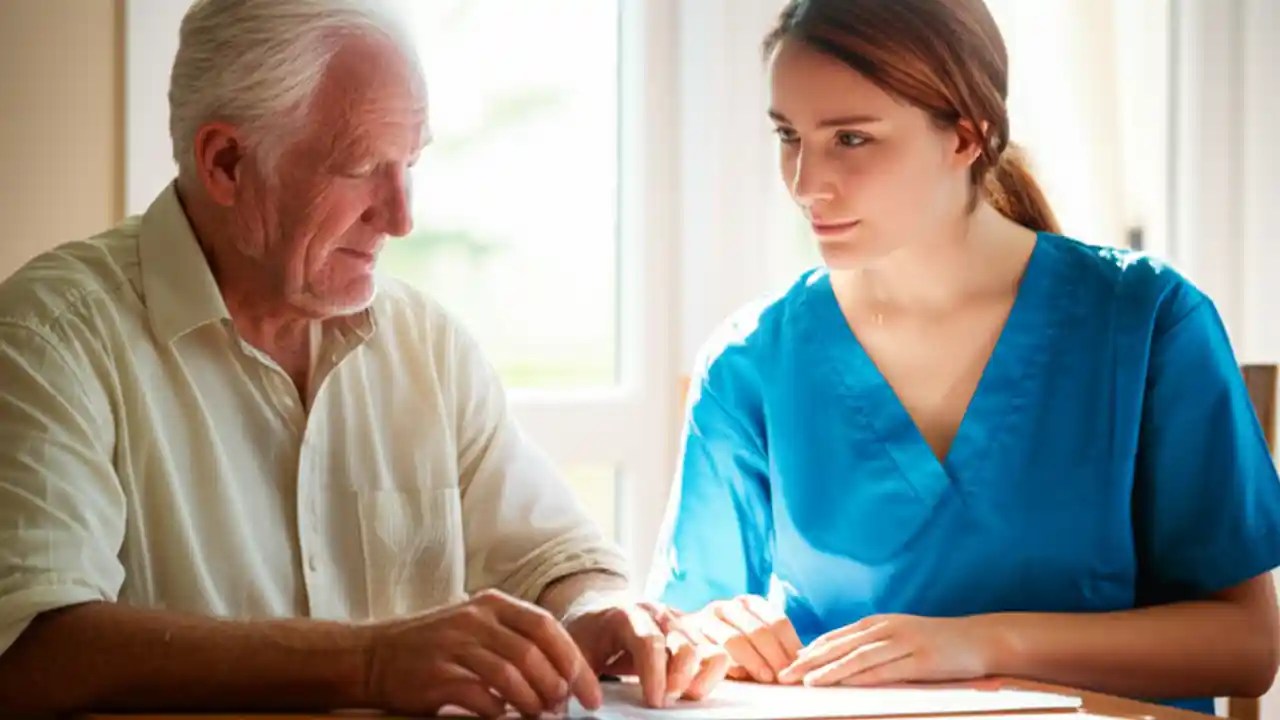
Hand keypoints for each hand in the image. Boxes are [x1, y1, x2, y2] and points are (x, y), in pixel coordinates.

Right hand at [364, 589, 599, 717]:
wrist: (373, 656)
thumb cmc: (435, 645)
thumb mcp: (476, 627)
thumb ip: (516, 642)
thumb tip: (564, 678)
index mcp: (492, 604)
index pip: (547, 627)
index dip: (574, 661)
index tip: (591, 691)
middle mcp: (475, 619)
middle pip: (533, 652)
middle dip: (557, 685)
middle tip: (564, 707)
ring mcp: (454, 646)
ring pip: (512, 675)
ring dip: (532, 702)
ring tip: (539, 715)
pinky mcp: (437, 676)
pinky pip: (482, 697)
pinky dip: (500, 712)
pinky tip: (503, 717)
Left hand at [566, 600, 730, 706]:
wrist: (597, 611)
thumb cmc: (588, 635)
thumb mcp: (576, 652)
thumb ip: (580, 676)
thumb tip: (586, 706)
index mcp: (626, 614)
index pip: (648, 641)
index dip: (654, 674)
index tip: (654, 702)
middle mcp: (658, 614)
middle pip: (684, 645)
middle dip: (679, 680)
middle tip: (663, 703)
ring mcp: (679, 621)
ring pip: (707, 648)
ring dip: (700, 678)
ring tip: (682, 698)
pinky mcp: (692, 633)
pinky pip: (716, 652)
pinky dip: (712, 673)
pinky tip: (694, 691)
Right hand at [686, 595, 802, 683]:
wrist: (682, 637)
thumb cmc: (729, 641)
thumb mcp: (753, 635)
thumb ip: (773, 644)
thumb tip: (801, 660)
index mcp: (748, 603)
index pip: (777, 621)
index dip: (790, 646)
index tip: (798, 666)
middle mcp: (727, 606)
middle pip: (758, 630)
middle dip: (774, 656)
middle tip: (784, 677)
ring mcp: (706, 619)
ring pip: (735, 639)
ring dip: (754, 661)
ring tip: (766, 677)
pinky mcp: (688, 635)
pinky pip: (711, 649)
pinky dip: (727, 663)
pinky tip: (739, 674)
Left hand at [777, 614, 997, 686]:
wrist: (979, 639)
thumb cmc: (936, 642)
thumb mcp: (900, 637)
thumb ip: (873, 646)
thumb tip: (840, 662)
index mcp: (878, 623)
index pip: (835, 637)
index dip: (809, 651)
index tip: (785, 664)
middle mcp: (886, 628)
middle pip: (840, 645)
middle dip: (809, 661)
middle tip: (783, 675)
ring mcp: (904, 642)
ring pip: (858, 657)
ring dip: (829, 670)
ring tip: (805, 681)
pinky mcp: (920, 659)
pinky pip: (885, 669)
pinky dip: (861, 677)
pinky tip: (844, 684)